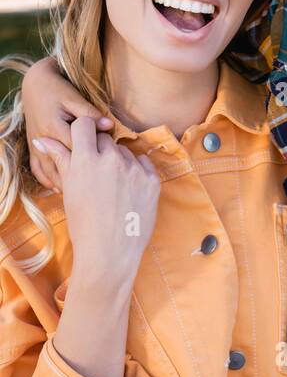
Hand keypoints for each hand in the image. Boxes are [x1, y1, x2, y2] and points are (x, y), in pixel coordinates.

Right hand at [22, 57, 112, 192]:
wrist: (34, 85)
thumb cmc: (57, 89)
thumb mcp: (74, 99)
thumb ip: (91, 114)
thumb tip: (110, 126)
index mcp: (56, 127)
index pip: (79, 147)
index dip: (96, 156)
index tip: (111, 166)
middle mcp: (45, 139)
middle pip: (65, 163)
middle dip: (82, 175)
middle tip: (101, 189)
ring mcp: (37, 146)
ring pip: (50, 171)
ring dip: (65, 183)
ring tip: (81, 196)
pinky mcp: (33, 148)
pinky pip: (39, 170)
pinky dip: (48, 180)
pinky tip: (59, 189)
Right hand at [38, 118, 160, 292]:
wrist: (109, 252)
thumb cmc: (83, 223)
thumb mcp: (69, 189)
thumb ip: (59, 159)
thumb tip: (44, 140)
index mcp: (85, 160)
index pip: (84, 125)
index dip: (83, 131)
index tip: (83, 140)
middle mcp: (111, 159)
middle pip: (105, 138)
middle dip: (99, 149)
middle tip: (96, 172)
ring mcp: (134, 169)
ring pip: (125, 151)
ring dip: (118, 161)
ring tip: (112, 186)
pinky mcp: (152, 179)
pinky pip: (143, 162)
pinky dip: (136, 170)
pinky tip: (128, 189)